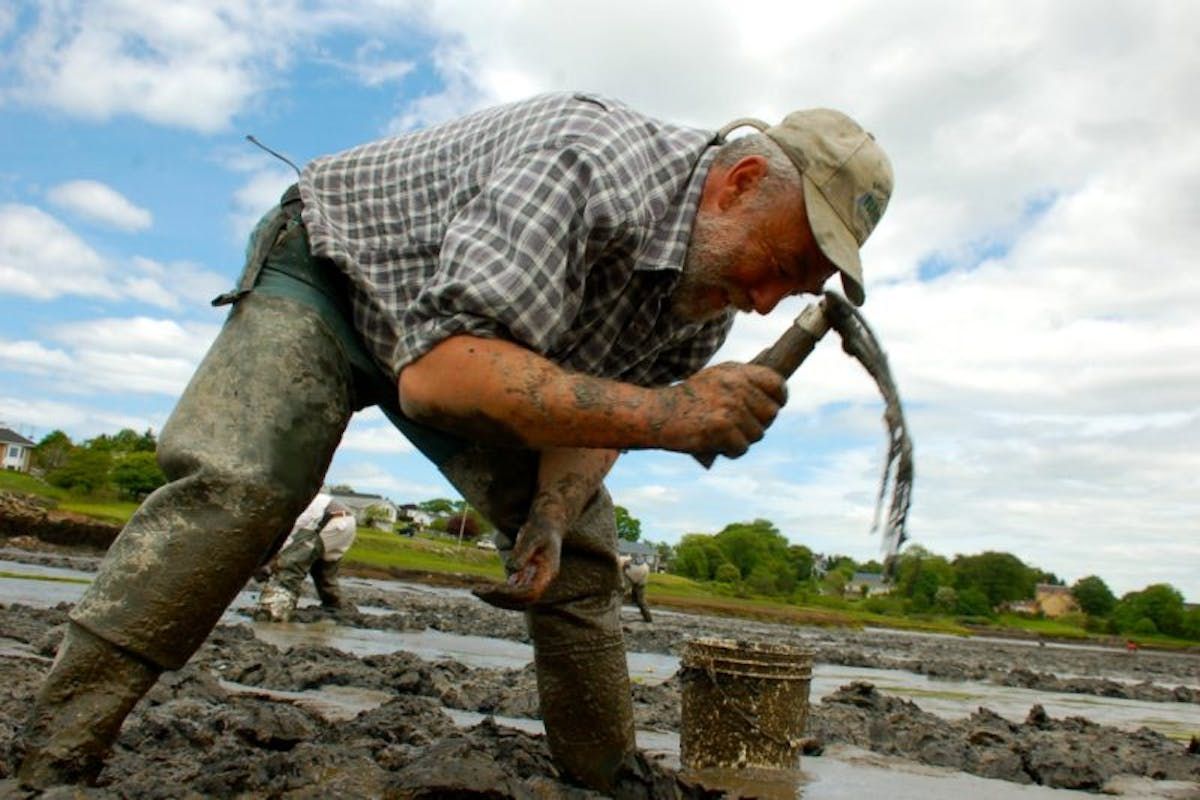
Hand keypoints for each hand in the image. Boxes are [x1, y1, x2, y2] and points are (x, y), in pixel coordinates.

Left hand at [472, 513, 563, 609]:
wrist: (546, 524)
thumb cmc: (540, 528)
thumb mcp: (532, 537)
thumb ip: (524, 552)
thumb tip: (512, 568)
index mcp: (547, 573)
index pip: (531, 592)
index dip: (513, 594)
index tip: (493, 589)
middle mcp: (540, 582)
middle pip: (521, 601)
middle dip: (499, 598)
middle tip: (477, 591)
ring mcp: (531, 581)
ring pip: (513, 599)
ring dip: (494, 597)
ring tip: (475, 590)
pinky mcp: (522, 579)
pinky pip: (508, 591)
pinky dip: (495, 591)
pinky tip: (480, 587)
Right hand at [658, 362, 786, 456]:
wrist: (658, 414)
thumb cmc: (688, 399)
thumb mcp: (716, 378)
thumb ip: (743, 382)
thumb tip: (775, 398)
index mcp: (737, 372)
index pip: (777, 384)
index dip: (779, 398)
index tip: (773, 406)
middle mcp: (736, 387)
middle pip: (771, 414)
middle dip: (758, 424)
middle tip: (739, 427)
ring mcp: (730, 408)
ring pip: (757, 434)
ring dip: (742, 440)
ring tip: (724, 436)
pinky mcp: (722, 428)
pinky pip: (741, 448)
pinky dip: (731, 451)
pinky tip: (718, 446)